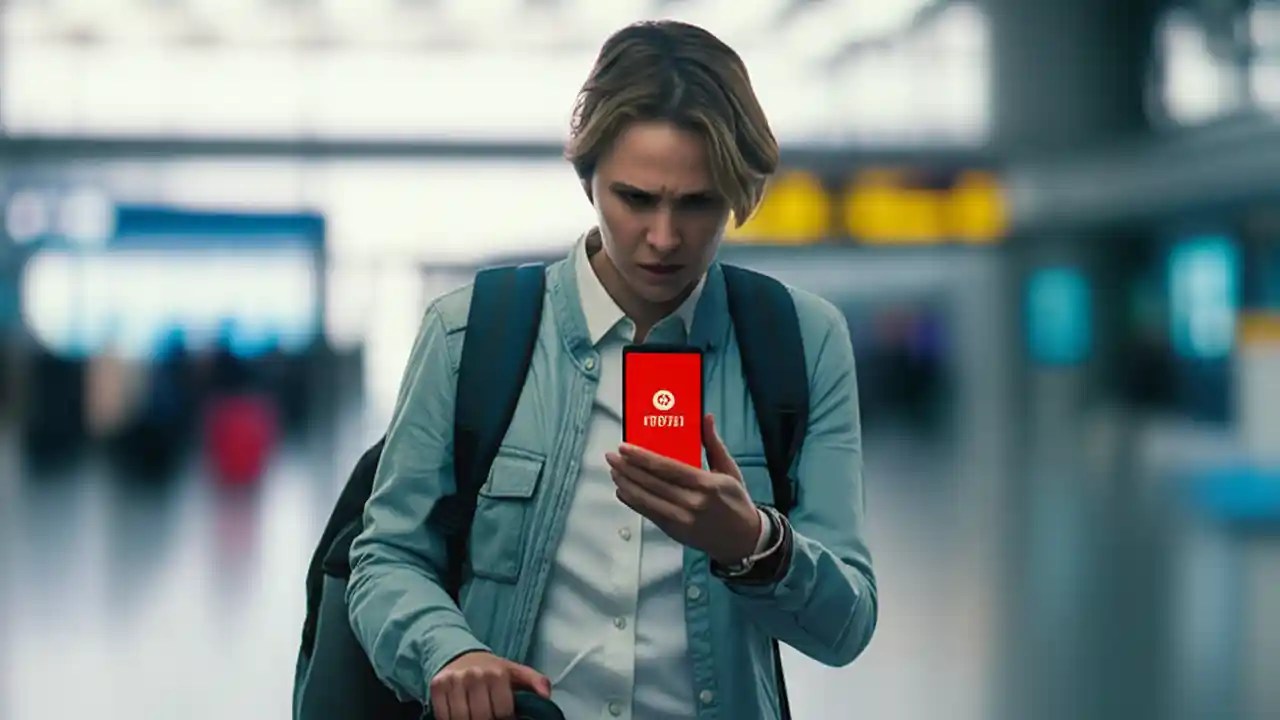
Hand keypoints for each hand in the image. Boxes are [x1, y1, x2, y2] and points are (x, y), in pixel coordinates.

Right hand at [429, 650, 551, 719]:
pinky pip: (443, 715)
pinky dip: (450, 718)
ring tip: (475, 714)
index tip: (503, 715)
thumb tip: (546, 694)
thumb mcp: (515, 673)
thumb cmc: (492, 670)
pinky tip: (460, 713)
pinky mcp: (437, 685)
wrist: (461, 656)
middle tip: (488, 715)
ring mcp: (454, 680)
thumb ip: (534, 681)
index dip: (505, 718)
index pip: (502, 712)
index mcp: (497, 673)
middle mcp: (474, 675)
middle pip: (481, 717)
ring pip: (461, 718)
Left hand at [607, 413, 761, 564]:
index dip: (643, 457)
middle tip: (612, 456)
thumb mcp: (730, 471)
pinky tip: (622, 490)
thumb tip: (705, 417)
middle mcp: (692, 503)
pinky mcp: (674, 531)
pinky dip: (632, 501)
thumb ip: (714, 443)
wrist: (742, 540)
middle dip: (628, 468)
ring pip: (646, 499)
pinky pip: (648, 513)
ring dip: (626, 484)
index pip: (668, 468)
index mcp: (707, 485)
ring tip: (614, 471)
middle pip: (652, 483)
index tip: (625, 447)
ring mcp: (682, 520)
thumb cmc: (736, 502)